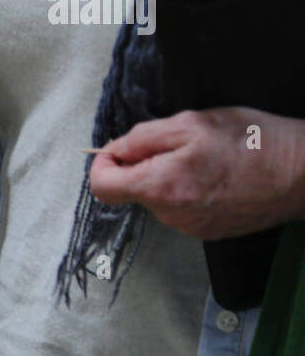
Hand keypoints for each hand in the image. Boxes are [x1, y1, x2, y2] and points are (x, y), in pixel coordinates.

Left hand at [89, 107, 304, 240]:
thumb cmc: (253, 142)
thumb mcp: (192, 124)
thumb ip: (143, 138)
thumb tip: (113, 150)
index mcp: (161, 187)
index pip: (102, 187)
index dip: (102, 164)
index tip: (118, 150)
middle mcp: (171, 215)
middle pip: (132, 190)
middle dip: (144, 165)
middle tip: (179, 144)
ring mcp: (190, 227)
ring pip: (158, 198)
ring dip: (168, 176)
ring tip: (205, 158)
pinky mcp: (208, 231)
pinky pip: (181, 208)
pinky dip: (188, 190)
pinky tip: (217, 175)